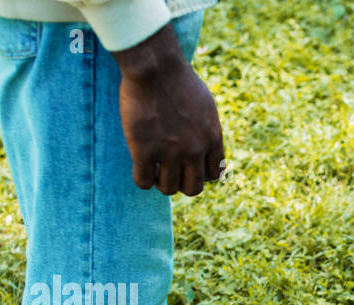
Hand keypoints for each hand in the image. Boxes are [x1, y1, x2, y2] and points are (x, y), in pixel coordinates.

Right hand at [112, 24, 223, 195]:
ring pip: (168, 188)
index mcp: (212, 139)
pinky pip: (143, 181)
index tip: (187, 165)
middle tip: (169, 170)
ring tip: (153, 169)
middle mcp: (194, 150)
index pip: (214, 175)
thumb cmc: (178, 79)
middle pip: (193, 188)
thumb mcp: (206, 105)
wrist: (155, 66)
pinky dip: (142, 180)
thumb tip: (207, 145)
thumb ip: (208, 129)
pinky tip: (139, 168)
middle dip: (181, 183)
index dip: (200, 173)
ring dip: (161, 183)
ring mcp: (170, 152)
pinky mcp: (144, 150)